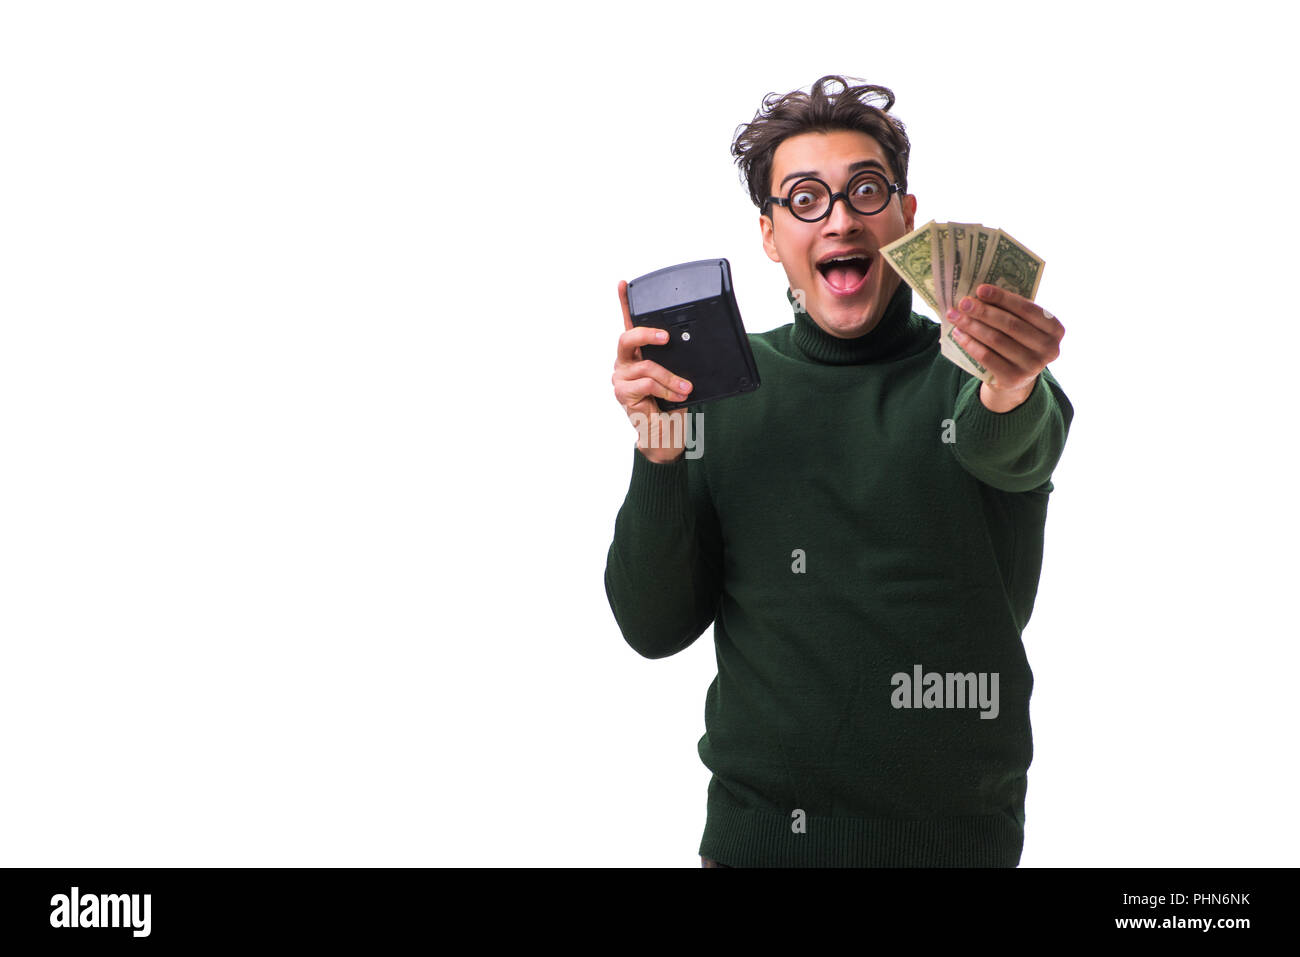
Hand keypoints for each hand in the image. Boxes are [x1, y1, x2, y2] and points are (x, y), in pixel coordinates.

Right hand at [612, 280, 693, 462]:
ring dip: (670, 377)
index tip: (624, 284)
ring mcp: (621, 377)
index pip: (629, 323)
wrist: (666, 433)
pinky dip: (666, 389)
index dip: (624, 302)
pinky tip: (678, 396)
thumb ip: (679, 359)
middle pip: (628, 338)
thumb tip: (694, 346)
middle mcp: (625, 361)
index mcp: (638, 352)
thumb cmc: (672, 402)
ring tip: (686, 387)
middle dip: (648, 334)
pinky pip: (646, 384)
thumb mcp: (679, 374)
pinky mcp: (623, 393)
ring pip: (646, 366)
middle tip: (667, 338)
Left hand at [946, 284, 1064, 411]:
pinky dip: (970, 343)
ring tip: (955, 316)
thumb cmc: (1018, 342)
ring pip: (996, 340)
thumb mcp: (1024, 326)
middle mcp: (1049, 349)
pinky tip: (958, 334)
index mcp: (1055, 329)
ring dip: (972, 326)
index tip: (980, 289)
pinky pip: (986, 357)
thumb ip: (1011, 311)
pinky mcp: (1013, 379)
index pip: (1027, 309)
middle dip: (983, 311)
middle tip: (963, 303)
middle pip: (1010, 324)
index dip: (1003, 298)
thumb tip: (979, 293)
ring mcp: (1032, 366)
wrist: (1016, 378)